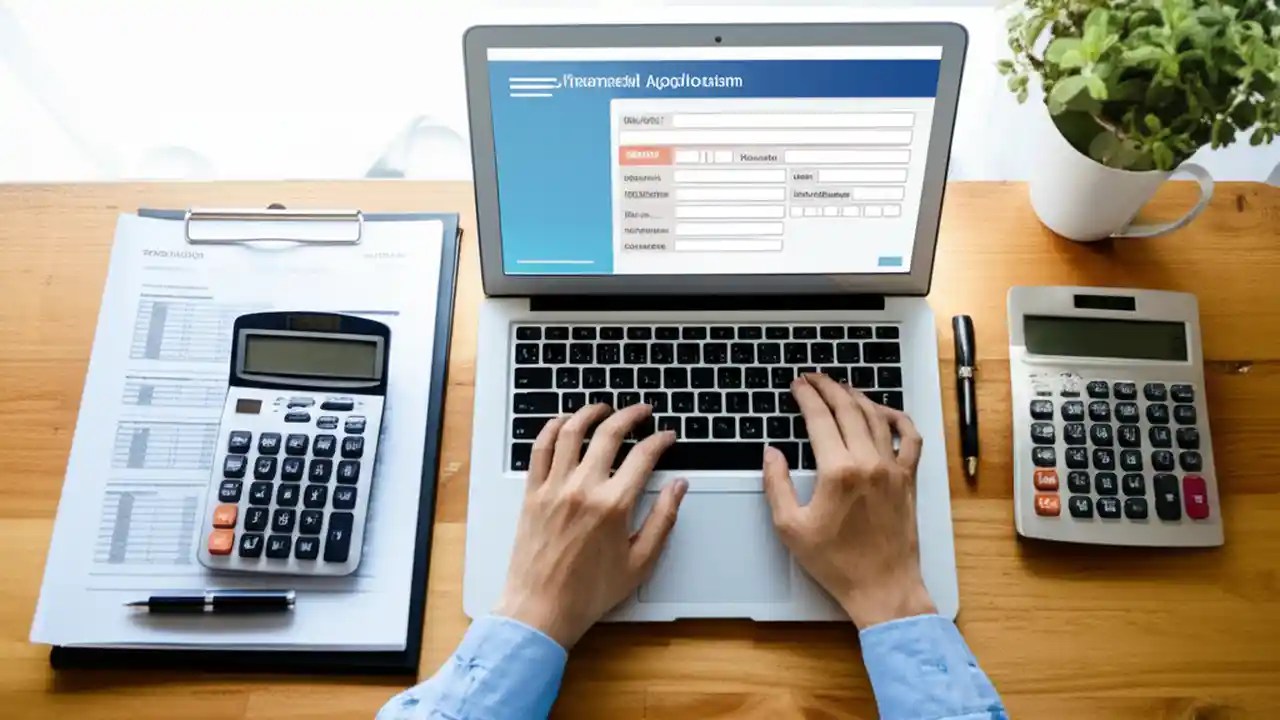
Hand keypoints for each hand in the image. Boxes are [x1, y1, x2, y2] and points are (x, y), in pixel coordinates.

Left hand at [495, 403, 687, 647]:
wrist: (541, 609)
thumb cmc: (589, 592)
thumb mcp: (640, 562)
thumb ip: (663, 519)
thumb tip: (679, 487)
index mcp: (613, 506)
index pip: (644, 456)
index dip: (661, 440)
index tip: (667, 436)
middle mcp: (583, 489)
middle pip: (609, 433)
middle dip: (631, 415)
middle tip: (643, 410)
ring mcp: (554, 487)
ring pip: (571, 431)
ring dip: (591, 412)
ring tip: (604, 408)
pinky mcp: (532, 492)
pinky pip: (540, 448)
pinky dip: (552, 428)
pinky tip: (564, 422)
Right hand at [763, 374, 936, 628]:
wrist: (882, 587)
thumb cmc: (836, 563)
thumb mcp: (790, 526)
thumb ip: (776, 484)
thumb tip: (772, 453)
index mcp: (837, 471)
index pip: (819, 419)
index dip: (805, 396)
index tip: (796, 385)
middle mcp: (868, 462)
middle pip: (848, 409)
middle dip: (828, 387)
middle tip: (813, 378)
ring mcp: (892, 468)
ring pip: (876, 416)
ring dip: (856, 396)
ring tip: (840, 388)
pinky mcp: (908, 479)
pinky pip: (909, 437)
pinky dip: (897, 418)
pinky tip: (883, 411)